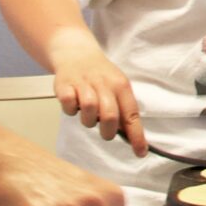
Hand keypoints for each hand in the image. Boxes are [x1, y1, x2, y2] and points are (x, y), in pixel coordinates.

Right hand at [49, 40, 145, 155]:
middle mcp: (104, 84)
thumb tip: (130, 137)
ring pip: (89, 111)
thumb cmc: (99, 75)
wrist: (76, 53)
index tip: (140, 152)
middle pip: (110, 116)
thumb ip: (122, 109)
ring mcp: (83, 83)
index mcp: (121, 85)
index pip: (131, 115)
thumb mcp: (117, 87)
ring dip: (89, 120)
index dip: (136, 136)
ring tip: (88, 114)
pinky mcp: (64, 85)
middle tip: (106, 132)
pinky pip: (69, 105)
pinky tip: (74, 103)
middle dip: (108, 131)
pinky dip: (71, 110)